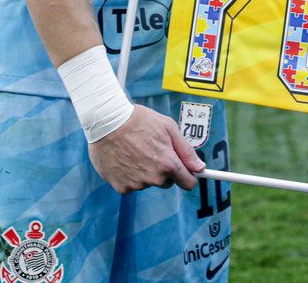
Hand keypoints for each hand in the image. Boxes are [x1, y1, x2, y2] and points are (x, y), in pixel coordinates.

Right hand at [87, 104, 205, 193]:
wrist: (107, 123)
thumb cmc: (139, 121)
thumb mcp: (168, 127)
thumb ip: (186, 150)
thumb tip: (199, 167)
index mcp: (168, 164)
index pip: (188, 183)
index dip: (189, 176)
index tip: (186, 171)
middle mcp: (154, 178)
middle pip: (167, 182)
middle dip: (164, 170)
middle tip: (153, 150)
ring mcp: (136, 184)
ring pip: (149, 182)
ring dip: (146, 171)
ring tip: (135, 151)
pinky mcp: (121, 187)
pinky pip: (132, 184)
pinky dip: (130, 175)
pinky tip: (125, 159)